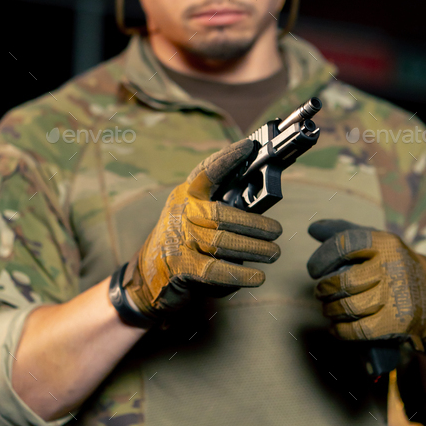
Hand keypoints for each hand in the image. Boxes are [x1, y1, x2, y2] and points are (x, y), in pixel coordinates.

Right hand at [124, 139, 281, 324]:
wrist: (148, 276)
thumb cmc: (184, 241)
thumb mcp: (195, 216)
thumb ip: (221, 206)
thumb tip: (261, 201)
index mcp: (186, 195)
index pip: (205, 172)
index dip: (226, 159)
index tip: (249, 147)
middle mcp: (180, 213)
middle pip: (220, 214)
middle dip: (254, 224)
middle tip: (277, 231)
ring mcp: (177, 240)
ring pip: (221, 242)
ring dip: (254, 248)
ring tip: (273, 253)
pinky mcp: (179, 267)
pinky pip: (214, 270)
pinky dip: (240, 274)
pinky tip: (258, 277)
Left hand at [306, 219, 425, 349]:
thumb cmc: (390, 263)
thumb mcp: (374, 241)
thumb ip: (343, 232)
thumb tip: (312, 230)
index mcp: (385, 243)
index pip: (345, 244)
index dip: (323, 257)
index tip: (314, 270)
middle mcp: (393, 268)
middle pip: (344, 281)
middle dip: (325, 289)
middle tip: (321, 292)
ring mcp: (396, 296)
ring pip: (349, 307)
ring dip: (330, 310)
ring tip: (328, 308)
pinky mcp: (398, 322)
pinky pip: (359, 330)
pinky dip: (341, 331)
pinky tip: (335, 327)